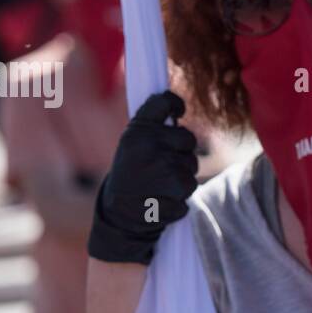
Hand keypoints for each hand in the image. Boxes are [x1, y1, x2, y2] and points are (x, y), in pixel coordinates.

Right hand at [88, 91, 198, 263]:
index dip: (176, 104)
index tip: (178, 111)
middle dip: (181, 153)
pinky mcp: (176, 192)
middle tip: (160, 165)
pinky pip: (190, 190)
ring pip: (192, 168)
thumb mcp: (134, 142)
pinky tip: (160, 198)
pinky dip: (179, 198)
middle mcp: (151, 145)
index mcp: (138, 129)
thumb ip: (155, 125)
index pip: (165, 101)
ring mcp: (165, 169)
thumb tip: (179, 106)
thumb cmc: (131, 171)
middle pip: (189, 139)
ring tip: (158, 184)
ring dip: (181, 178)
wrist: (118, 211)